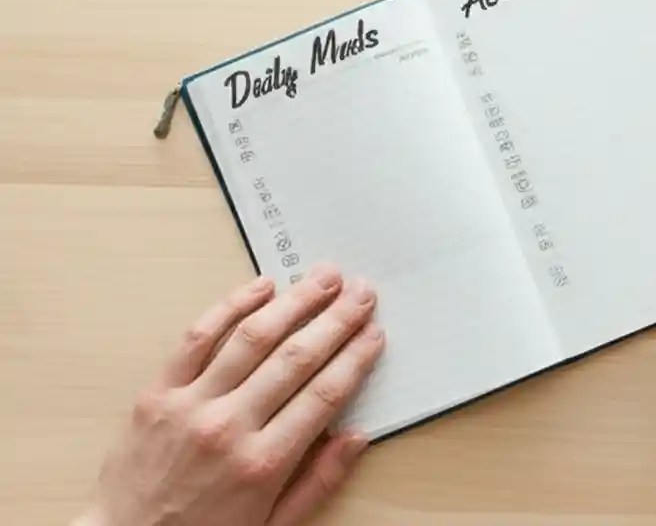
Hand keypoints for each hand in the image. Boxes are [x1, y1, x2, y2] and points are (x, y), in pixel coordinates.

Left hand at [75, 265, 384, 525]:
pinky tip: (260, 289)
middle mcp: (228, 428)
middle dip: (336, 320)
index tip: (375, 333)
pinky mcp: (157, 393)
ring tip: (323, 278)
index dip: (355, 358)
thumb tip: (356, 437)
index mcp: (263, 464)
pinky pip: (196, 339)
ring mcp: (190, 405)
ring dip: (293, 302)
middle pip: (295, 358)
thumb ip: (319, 481)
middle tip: (362, 293)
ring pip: (251, 338)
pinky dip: (230, 307)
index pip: (324, 394)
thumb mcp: (274, 525)